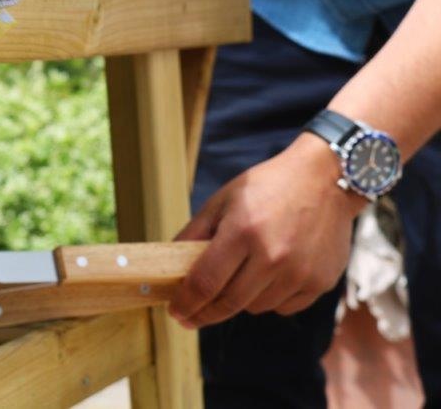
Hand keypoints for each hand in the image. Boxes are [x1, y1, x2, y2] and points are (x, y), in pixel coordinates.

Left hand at [169, 134, 366, 327]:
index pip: (206, 282)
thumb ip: (195, 233)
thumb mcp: (223, 200)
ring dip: (239, 300)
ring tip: (238, 277)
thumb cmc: (268, 186)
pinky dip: (270, 299)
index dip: (186, 303)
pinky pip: (283, 307)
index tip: (174, 312)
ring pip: (255, 307)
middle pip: (229, 303)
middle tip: (190, 316)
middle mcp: (273, 257)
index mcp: (243, 232)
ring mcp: (300, 273)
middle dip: (204, 313)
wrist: (325, 179)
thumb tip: (170, 264)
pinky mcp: (320, 283)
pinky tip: (269, 276)